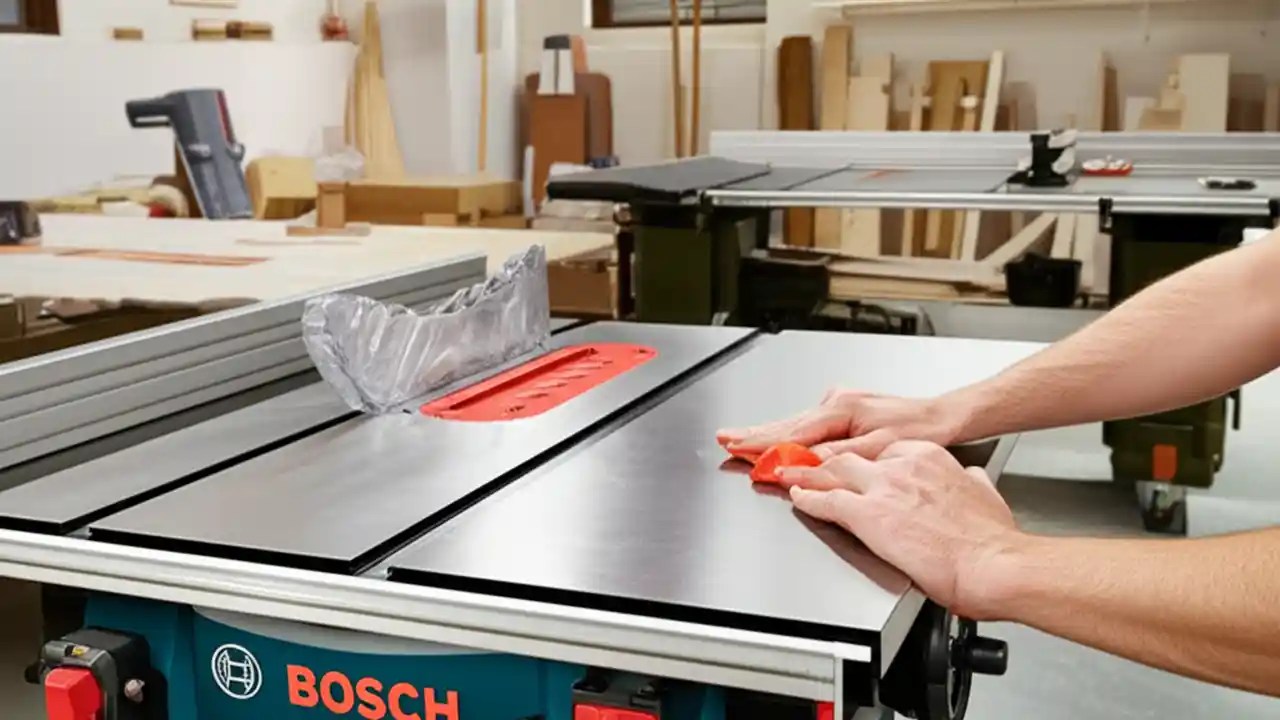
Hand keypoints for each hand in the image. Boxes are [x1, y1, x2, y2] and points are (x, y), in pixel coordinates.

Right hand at [716, 390, 964, 460]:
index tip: (740, 450)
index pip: (792, 433)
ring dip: (768, 433)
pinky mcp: (845, 410)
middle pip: (787, 424)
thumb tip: (803, 465)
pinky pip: (808, 425)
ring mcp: (840, 404)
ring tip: (740, 437)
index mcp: (842, 408)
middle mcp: (837, 401)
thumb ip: (837, 457)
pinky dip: (788, 432)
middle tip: (725, 437)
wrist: (944, 416)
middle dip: (755, 433)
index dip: (763, 444)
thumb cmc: (919, 430)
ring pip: (795, 423)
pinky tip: (775, 436)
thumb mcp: (878, 449)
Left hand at [779, 441, 1022, 619]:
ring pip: (833, 472)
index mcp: (928, 457)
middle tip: (807, 463)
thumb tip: (970, 480)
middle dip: (826, 461)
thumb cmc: (990, 540)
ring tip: (789, 475)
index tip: (854, 466)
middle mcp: (902, 465)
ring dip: (807, 475)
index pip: (882, 453)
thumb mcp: (985, 493)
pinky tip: (798, 498)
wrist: (991, 564)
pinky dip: (808, 499)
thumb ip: (970, 482)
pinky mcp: (868, 514)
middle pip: (852, 457)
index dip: (863, 461)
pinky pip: (827, 501)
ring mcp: (883, 487)